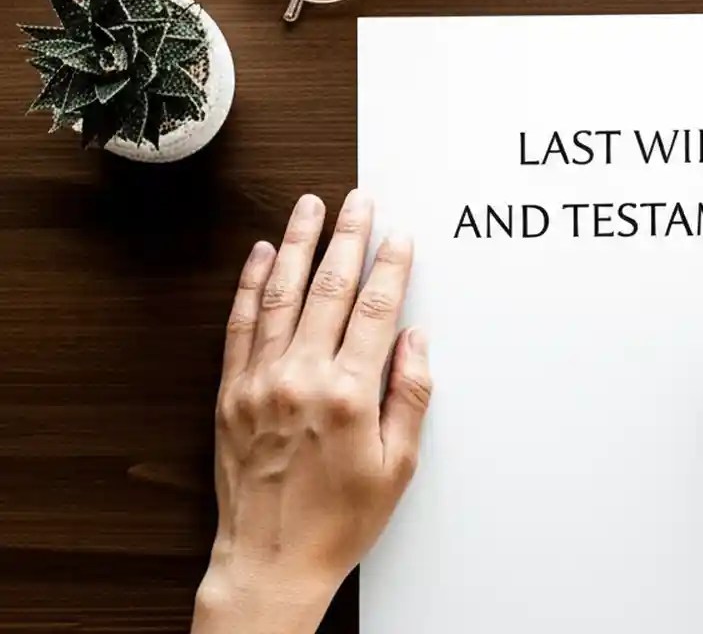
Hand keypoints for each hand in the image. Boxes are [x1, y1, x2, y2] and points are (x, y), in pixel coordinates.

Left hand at [193, 191, 431, 633]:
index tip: (400, 237)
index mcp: (348, 394)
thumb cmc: (339, 520)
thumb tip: (415, 340)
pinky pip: (239, 324)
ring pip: (281, 294)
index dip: (391, 267)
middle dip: (349, 238)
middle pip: (330, 289)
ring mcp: (260, 382)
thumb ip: (410, 396)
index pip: (376, 311)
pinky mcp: (230, 393)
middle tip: (359, 201)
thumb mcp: (398, 465)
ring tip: (310, 207)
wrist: (271, 560)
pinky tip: (261, 255)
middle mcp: (301, 378)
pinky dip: (250, 284)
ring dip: (298, 244)